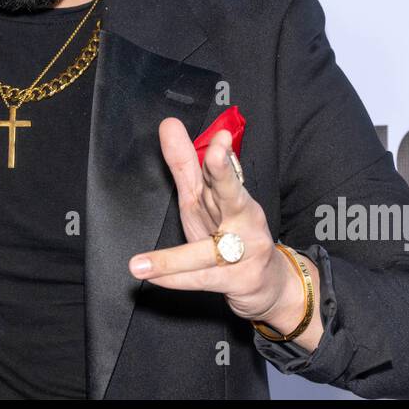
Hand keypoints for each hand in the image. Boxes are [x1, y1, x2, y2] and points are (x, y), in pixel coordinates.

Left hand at [127, 119, 316, 341]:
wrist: (269, 283)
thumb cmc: (232, 235)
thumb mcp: (205, 199)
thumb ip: (186, 165)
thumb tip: (169, 125)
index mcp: (232, 197)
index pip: (224, 173)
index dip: (220, 155)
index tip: (220, 137)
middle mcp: (242, 220)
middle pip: (230, 195)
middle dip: (224, 172)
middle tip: (216, 153)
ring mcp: (243, 253)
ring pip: (205, 252)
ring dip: (172, 259)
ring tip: (140, 263)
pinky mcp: (236, 280)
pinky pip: (201, 280)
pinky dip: (175, 280)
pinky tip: (152, 278)